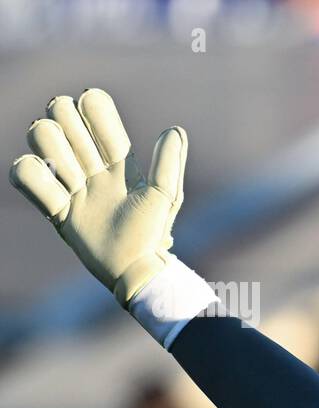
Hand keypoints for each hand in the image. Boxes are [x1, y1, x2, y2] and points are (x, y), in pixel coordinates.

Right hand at [9, 88, 188, 306]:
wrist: (133, 269)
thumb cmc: (152, 233)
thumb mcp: (165, 196)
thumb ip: (168, 163)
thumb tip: (174, 130)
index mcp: (117, 158)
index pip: (95, 110)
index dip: (92, 106)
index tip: (100, 124)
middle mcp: (90, 164)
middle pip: (61, 113)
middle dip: (67, 123)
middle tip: (85, 156)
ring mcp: (69, 182)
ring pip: (40, 133)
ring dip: (52, 148)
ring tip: (73, 179)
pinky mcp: (53, 206)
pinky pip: (23, 172)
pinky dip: (31, 174)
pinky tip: (57, 192)